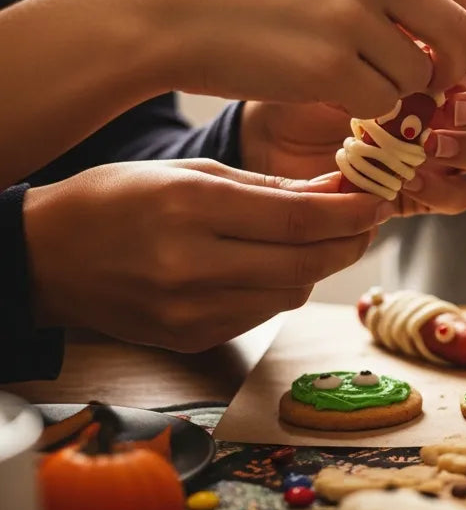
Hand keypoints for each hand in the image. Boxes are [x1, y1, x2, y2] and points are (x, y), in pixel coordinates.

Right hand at [24, 160, 387, 351]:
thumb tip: (338, 190)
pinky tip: (277, 266)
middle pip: (305, 263)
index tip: (377, 201)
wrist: (45, 257)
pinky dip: (281, 288)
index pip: (298, 219)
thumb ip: (267, 186)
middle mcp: (191, 265)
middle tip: (366, 221)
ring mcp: (190, 311)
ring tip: (322, 238)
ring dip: (318, 266)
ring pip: (290, 293)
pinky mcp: (191, 339)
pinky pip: (262, 314)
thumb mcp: (188, 170)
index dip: (350, 213)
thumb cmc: (115, 200)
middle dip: (348, 242)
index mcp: (190, 209)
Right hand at [147, 0, 465, 118]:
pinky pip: (383, 104)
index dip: (457, 36)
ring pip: (421, 74)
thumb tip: (454, 29)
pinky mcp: (328, 66)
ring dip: (399, 93)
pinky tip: (331, 96)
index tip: (436, 58)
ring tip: (356, 83)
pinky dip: (366, 111)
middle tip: (427, 89)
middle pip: (458, 33)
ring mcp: (349, 16)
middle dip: (452, 70)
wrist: (170, 14)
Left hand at [240, 10, 465, 215]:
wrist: (259, 125)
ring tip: (432, 143)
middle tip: (453, 102)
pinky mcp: (427, 190)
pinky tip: (408, 176)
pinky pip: (463, 194)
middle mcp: (455, 100)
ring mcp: (446, 147)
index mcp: (441, 53)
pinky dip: (442, 186)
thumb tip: (434, 20)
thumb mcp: (336, 31)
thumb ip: (388, 24)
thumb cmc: (294, 65)